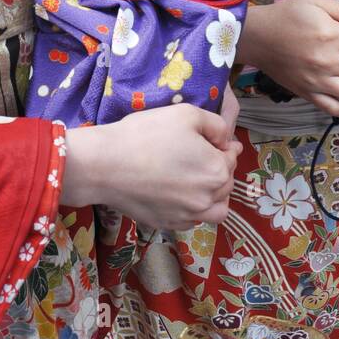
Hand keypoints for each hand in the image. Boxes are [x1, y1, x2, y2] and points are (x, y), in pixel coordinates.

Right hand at [62, 104, 240, 229]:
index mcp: (216, 170)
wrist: (106, 164)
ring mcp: (188, 216)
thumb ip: (217, 125)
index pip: (232, 158)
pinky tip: (179, 195)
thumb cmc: (146, 134)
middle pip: (226, 184)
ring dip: (214, 196)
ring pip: (216, 210)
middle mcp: (208, 198)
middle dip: (220, 169)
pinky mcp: (168, 224)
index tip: (214, 140)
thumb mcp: (187, 114)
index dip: (225, 146)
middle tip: (202, 156)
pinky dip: (193, 210)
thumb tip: (225, 141)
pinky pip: (192, 221)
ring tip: (199, 182)